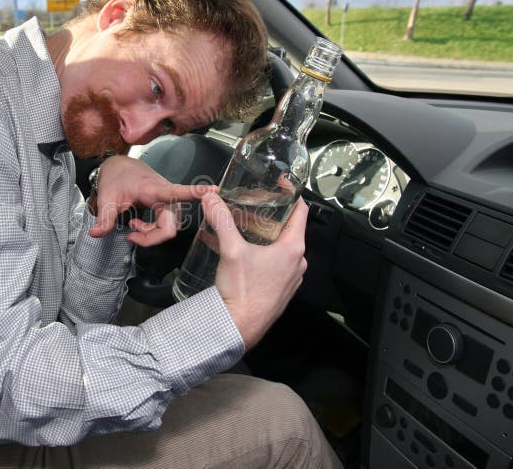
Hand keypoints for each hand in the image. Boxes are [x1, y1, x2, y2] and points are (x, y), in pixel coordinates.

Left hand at [88, 155, 216, 246]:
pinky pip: (166, 226)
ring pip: (168, 229)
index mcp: (153, 189)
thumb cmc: (117, 177)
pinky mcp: (167, 205)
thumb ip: (104, 218)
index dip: (195, 193)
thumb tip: (96, 233)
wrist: (119, 167)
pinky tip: (139, 225)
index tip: (212, 192)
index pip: (177, 192)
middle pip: (170, 227)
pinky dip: (152, 231)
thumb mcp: (107, 197)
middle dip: (151, 238)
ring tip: (133, 228)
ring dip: (151, 235)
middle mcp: (166, 195)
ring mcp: (168, 201)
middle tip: (131, 236)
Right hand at [201, 193, 308, 348]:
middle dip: (267, 215)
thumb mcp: (231, 250)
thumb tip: (212, 199)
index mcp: (293, 248)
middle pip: (286, 228)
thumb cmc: (243, 292)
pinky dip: (255, 252)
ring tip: (238, 227)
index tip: (279, 183)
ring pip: (277, 247)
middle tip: (249, 205)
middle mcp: (297, 262)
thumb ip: (221, 220)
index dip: (290, 193)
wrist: (239, 328)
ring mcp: (289, 277)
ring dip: (259, 235)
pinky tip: (232, 251)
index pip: (300, 211)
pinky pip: (270, 264)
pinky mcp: (278, 289)